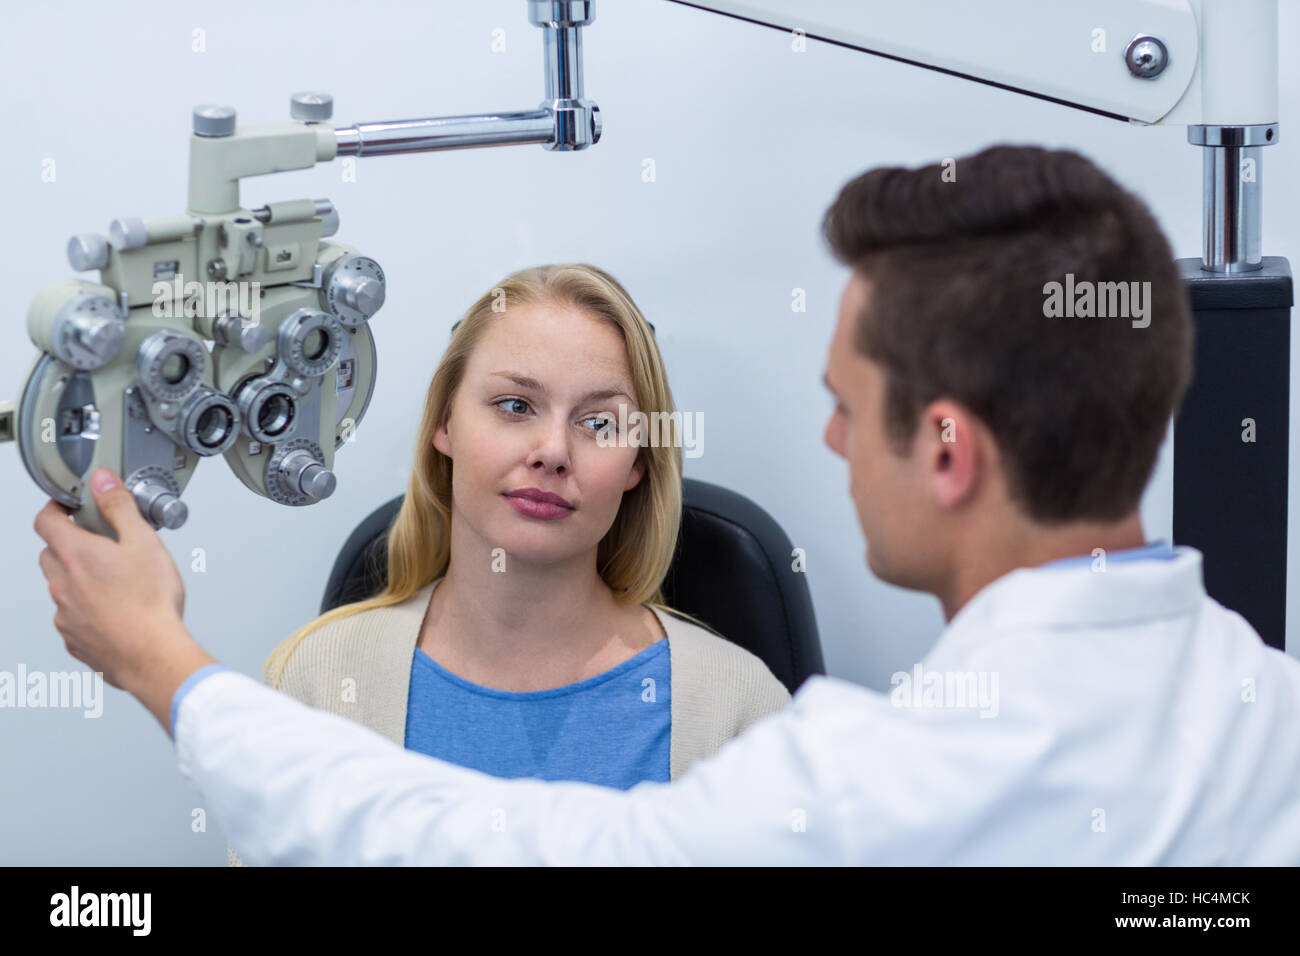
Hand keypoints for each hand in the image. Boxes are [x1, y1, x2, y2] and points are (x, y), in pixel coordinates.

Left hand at [34, 467, 190, 691]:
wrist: (152, 654)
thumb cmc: (150, 602)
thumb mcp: (143, 541)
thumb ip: (119, 506)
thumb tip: (102, 480)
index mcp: (75, 554)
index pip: (46, 519)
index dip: (56, 508)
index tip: (71, 506)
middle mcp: (61, 584)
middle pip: (51, 553)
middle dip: (69, 544)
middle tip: (100, 542)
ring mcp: (65, 614)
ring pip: (62, 587)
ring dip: (80, 578)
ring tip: (117, 581)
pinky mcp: (75, 639)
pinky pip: (73, 616)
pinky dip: (88, 609)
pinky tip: (117, 611)